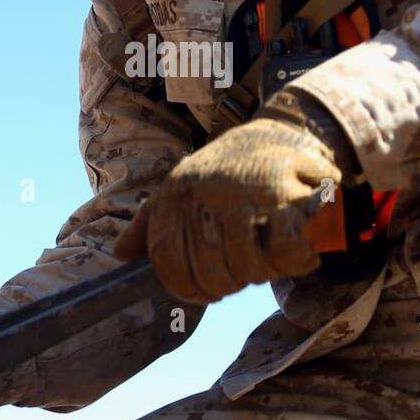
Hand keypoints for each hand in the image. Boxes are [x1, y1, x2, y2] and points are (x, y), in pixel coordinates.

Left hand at [114, 90, 355, 303]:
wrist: (289, 127)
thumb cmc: (233, 168)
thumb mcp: (184, 185)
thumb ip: (151, 222)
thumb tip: (120, 253)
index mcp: (175, 194)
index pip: (168, 262)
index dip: (189, 289)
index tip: (209, 291)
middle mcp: (204, 192)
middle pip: (211, 274)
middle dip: (232, 282)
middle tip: (249, 266)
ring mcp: (244, 192)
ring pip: (247, 268)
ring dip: (265, 271)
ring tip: (272, 251)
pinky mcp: (285, 194)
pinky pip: (284, 252)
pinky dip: (296, 260)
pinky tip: (299, 249)